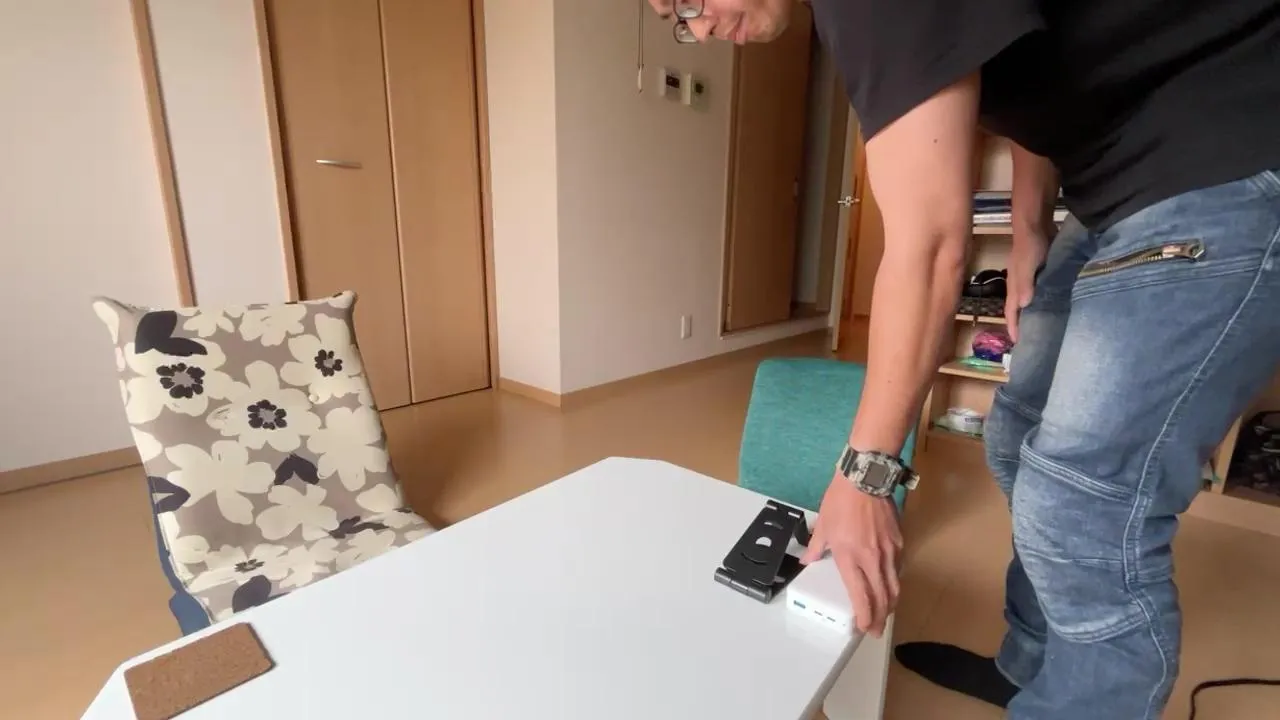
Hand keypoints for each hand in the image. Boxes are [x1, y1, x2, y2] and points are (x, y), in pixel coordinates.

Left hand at [801, 474, 902, 636]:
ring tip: (884, 613)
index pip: (860, 595)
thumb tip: (808, 560)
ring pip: (893, 585)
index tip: (863, 628)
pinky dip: (894, 582)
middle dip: (879, 617)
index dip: (864, 616)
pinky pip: (898, 568)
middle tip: (875, 629)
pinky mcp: (899, 541)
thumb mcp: (823, 525)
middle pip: (881, 597)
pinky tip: (889, 585)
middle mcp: (872, 559)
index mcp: (850, 557)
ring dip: (889, 603)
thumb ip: (816, 547)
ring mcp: (889, 551)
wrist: (865, 478)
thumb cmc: (840, 501)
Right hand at [1004, 229, 1047, 342]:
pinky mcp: (1042, 272)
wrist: (1036, 224)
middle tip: (1031, 339)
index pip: (1011, 311)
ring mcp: (1031, 279)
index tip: (1016, 343)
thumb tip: (1024, 306)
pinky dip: (1044, 301)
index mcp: (1015, 287)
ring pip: (1030, 301)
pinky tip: (1054, 304)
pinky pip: (1041, 291)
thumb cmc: (1030, 246)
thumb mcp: (1026, 265)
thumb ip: (1025, 284)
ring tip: (1043, 326)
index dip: (1013, 327)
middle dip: (1022, 324)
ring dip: (1033, 313)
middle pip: (1019, 309)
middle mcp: (1021, 286)